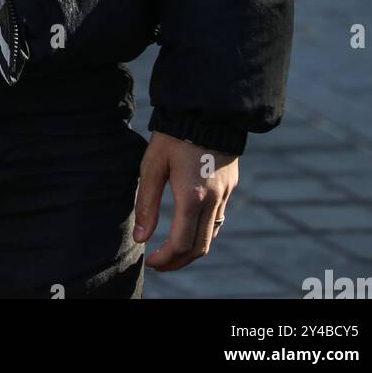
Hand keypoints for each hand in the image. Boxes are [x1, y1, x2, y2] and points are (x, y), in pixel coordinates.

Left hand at [132, 131, 237, 270]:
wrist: (206, 109)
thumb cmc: (173, 135)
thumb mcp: (152, 165)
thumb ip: (146, 203)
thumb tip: (140, 238)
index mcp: (192, 197)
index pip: (181, 244)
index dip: (165, 259)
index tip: (150, 261)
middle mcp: (213, 201)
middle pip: (199, 248)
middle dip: (179, 262)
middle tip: (159, 263)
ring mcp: (225, 194)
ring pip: (212, 236)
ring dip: (192, 249)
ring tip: (171, 249)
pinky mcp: (230, 186)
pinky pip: (219, 219)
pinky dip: (204, 232)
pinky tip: (189, 227)